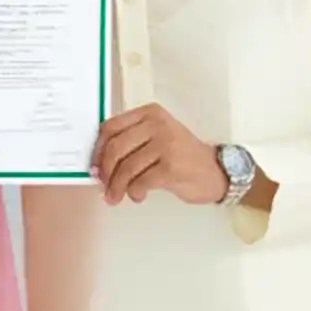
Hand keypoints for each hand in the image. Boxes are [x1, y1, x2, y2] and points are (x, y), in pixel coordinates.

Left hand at [92, 103, 226, 205]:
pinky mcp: (171, 167)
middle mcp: (157, 124)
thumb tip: (99, 164)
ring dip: (117, 187)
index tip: (94, 167)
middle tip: (104, 187)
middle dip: (106, 172)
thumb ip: (131, 142)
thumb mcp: (157, 137)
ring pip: (127, 167)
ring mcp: (165, 144)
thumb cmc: (182, 156)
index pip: (110, 127)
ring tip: (117, 197)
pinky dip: (134, 192)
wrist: (216, 171)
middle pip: (116, 148)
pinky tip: (138, 195)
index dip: (98, 150)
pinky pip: (141, 182)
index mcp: (149, 113)